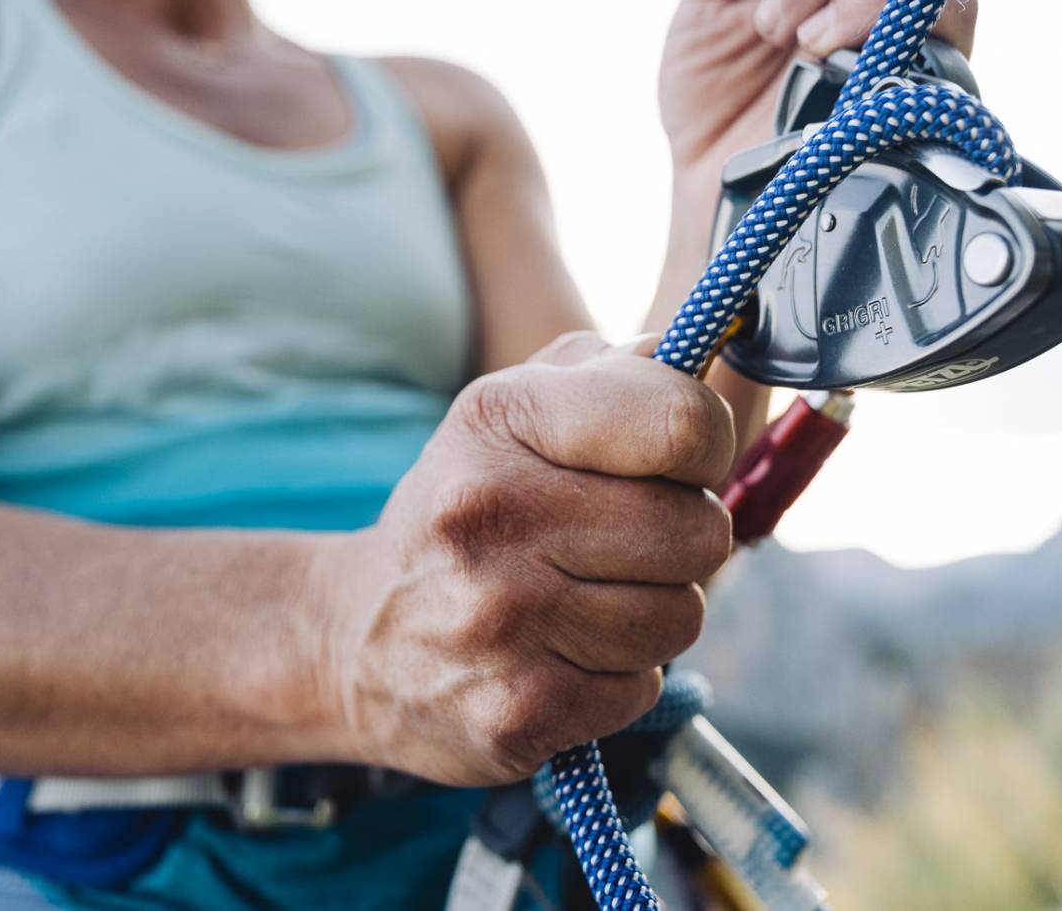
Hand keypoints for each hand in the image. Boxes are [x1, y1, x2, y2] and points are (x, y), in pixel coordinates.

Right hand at [315, 331, 734, 786]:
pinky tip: (561, 653)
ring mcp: (499, 618)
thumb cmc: (469, 506)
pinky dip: (617, 676)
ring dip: (653, 613)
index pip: (682, 423)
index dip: (705, 444)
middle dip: (683, 540)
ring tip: (588, 600)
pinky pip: (641, 688)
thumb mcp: (513, 410)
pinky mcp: (515, 710)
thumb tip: (706, 351)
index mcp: (499, 417)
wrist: (355, 635)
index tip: (677, 460)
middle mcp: (490, 512)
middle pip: (698, 532)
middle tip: (627, 542)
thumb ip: (613, 371)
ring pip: (680, 619)